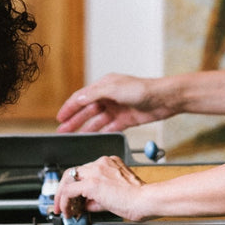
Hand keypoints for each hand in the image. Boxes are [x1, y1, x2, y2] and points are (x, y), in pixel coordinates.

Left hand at [54, 155, 148, 220]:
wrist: (145, 200)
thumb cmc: (138, 199)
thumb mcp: (115, 194)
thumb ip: (98, 197)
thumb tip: (86, 205)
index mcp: (109, 163)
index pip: (84, 171)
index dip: (75, 185)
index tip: (72, 198)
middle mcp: (102, 163)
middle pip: (73, 172)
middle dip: (64, 190)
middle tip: (61, 205)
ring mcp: (96, 171)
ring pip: (68, 179)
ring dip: (62, 197)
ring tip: (64, 210)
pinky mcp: (92, 183)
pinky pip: (69, 191)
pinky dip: (64, 201)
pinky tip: (67, 211)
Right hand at [55, 73, 169, 133]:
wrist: (164, 99)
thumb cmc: (142, 89)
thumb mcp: (114, 89)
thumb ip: (94, 94)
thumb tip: (77, 99)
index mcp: (104, 85)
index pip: (81, 97)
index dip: (69, 107)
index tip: (59, 117)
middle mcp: (109, 96)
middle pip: (87, 110)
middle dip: (74, 121)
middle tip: (62, 131)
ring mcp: (118, 108)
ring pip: (97, 121)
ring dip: (86, 129)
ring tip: (75, 137)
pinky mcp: (126, 119)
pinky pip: (110, 127)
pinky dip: (102, 133)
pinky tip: (94, 139)